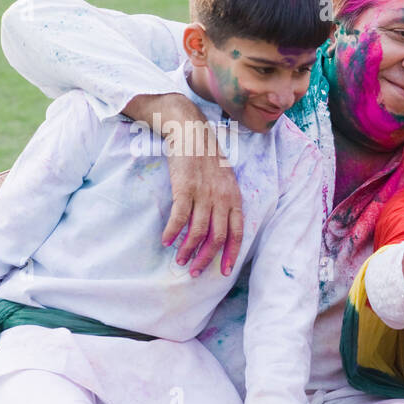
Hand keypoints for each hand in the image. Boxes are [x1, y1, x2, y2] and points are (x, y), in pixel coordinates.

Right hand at [149, 94, 244, 277]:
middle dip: (206, 259)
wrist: (191, 132)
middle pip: (217, 238)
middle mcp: (222, 199)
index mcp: (235, 198)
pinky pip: (179, 218)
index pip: (237, 234)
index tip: (223, 272)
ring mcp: (204, 194)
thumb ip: (225, 203)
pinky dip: (172, 233)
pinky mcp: (184, 188)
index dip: (230, 255)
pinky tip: (166, 241)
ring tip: (179, 260)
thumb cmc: (208, 158)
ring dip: (187, 250)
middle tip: (194, 272)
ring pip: (198, 232)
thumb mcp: (225, 181)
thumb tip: (218, 229)